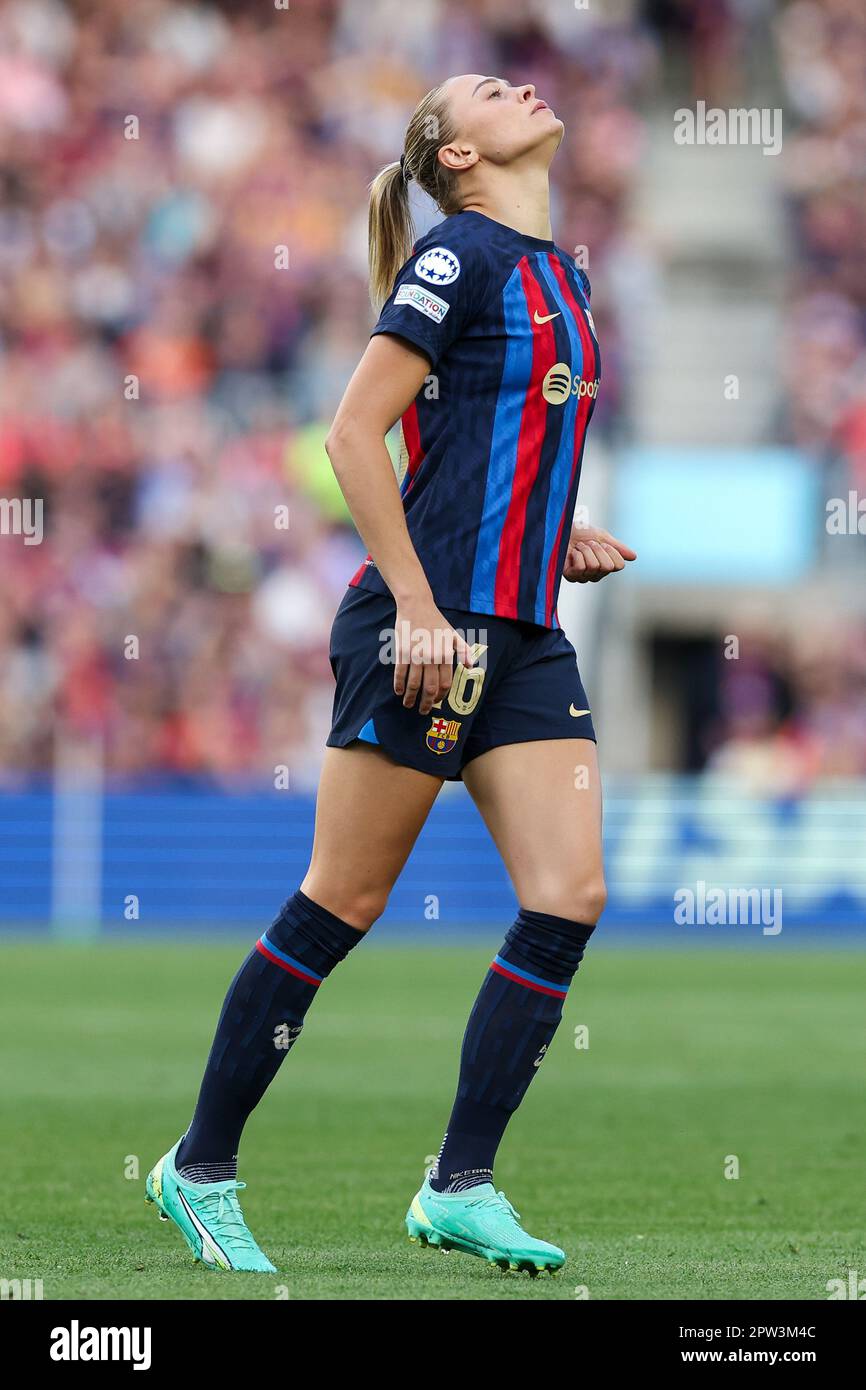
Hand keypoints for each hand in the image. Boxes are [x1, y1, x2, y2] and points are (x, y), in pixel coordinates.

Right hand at [393, 598, 475, 714]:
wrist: (416, 605)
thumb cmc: (436, 620)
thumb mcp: (453, 634)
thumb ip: (463, 650)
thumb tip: (471, 666)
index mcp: (444, 655)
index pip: (444, 683)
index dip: (441, 696)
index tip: (436, 702)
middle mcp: (431, 658)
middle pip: (429, 688)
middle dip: (426, 703)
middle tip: (423, 711)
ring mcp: (415, 656)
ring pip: (413, 684)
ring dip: (410, 697)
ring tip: (408, 704)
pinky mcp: (402, 652)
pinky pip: (400, 673)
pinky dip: (398, 685)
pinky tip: (398, 691)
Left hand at [563, 525, 636, 582]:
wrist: (562, 528)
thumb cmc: (581, 532)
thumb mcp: (602, 537)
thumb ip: (617, 548)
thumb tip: (634, 557)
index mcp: (606, 566)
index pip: (618, 566)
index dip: (611, 551)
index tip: (602, 543)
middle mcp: (596, 574)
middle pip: (607, 566)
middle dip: (598, 549)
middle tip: (588, 544)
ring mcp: (583, 577)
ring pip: (594, 566)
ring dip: (586, 550)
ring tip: (579, 547)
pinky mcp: (570, 576)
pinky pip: (580, 568)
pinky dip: (577, 555)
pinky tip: (572, 553)